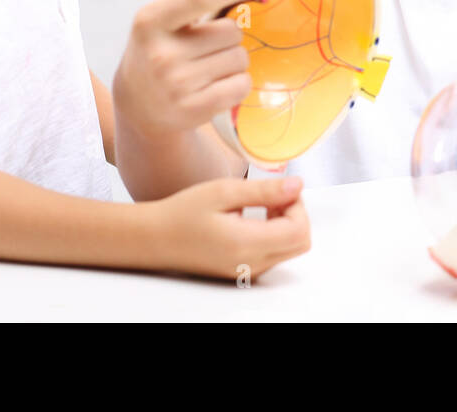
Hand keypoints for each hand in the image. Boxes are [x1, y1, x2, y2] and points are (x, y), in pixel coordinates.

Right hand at [113, 0, 272, 137]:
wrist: (140, 104)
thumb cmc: (162, 43)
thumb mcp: (171, 7)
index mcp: (151, 20)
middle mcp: (160, 53)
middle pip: (231, 32)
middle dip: (229, 36)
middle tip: (206, 45)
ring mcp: (175, 85)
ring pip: (239, 60)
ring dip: (234, 60)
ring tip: (208, 66)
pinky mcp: (192, 111)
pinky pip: (240, 87)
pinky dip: (237, 84)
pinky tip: (214, 85)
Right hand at [144, 176, 309, 279]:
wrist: (155, 238)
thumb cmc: (183, 213)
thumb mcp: (224, 191)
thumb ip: (264, 190)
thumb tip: (297, 186)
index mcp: (246, 244)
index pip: (299, 231)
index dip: (298, 205)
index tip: (281, 189)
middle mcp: (251, 264)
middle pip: (300, 243)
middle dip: (296, 214)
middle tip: (274, 195)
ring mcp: (248, 271)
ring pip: (290, 249)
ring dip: (286, 223)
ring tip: (260, 204)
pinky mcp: (244, 271)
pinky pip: (274, 254)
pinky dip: (274, 234)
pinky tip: (253, 217)